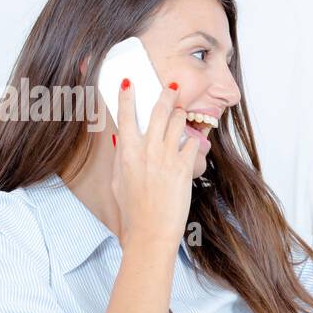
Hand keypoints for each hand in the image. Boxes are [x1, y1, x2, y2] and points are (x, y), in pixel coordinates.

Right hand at [110, 78, 198, 248]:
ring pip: (178, 122)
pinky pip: (192, 143)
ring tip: (183, 114)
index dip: (126, 96)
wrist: (151, 230)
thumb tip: (120, 140)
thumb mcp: (118, 182)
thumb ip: (121, 158)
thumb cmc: (133, 210)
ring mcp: (166, 156)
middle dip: (167, 94)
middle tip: (174, 85)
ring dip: (182, 115)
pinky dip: (193, 141)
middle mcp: (147, 149)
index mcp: (126, 151)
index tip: (129, 81)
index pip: (125, 115)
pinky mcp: (183, 166)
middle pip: (158, 111)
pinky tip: (193, 143)